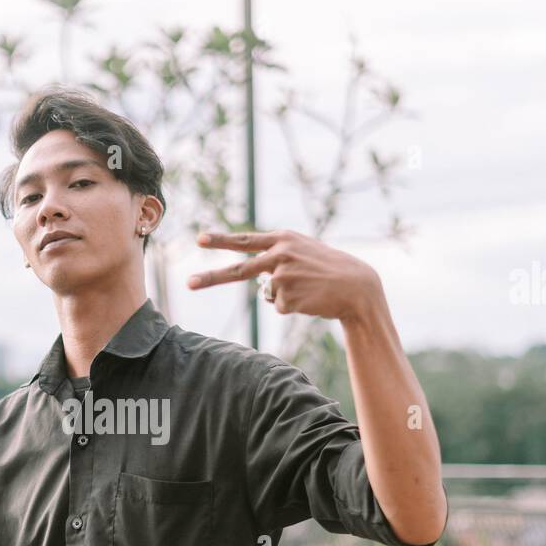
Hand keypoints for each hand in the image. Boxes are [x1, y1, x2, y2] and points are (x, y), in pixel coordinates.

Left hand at [186, 227, 382, 322]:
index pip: (245, 240)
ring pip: (268, 293)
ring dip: (285, 296)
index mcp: (283, 239)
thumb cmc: (330, 268)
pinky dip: (293, 306)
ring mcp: (282, 276)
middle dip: (211, 278)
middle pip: (239, 270)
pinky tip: (310, 298)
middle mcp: (279, 255)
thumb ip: (278, 257)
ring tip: (308, 288)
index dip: (221, 240)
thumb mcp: (304, 251)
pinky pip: (280, 306)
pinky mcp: (287, 297)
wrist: (357, 286)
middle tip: (188, 283)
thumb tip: (260, 286)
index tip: (200, 240)